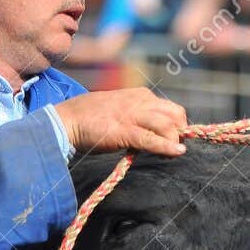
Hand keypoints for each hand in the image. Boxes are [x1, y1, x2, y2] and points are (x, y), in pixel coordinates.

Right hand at [56, 89, 187, 156]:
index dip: (178, 125)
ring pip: (167, 125)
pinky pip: (151, 139)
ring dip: (175, 141)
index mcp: (140, 95)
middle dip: (181, 132)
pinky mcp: (124, 131)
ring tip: (173, 154)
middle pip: (175, 114)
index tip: (176, 139)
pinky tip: (176, 153)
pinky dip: (167, 147)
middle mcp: (140, 101)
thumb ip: (137, 117)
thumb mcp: (120, 110)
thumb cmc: (90, 118)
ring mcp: (132, 115)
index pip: (170, 108)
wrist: (68, 119)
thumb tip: (151, 133)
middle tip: (176, 147)